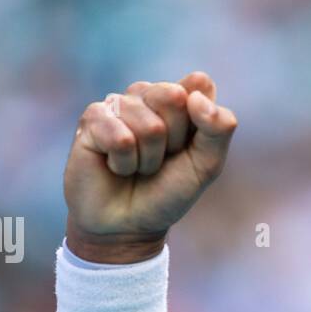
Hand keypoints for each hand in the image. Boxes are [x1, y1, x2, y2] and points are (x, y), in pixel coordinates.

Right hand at [63, 71, 237, 262]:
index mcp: (180, 97)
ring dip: (147, 159)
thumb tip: (195, 96)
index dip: (200, 123)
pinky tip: (116, 167)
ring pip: (148, 125)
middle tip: (160, 160)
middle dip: (172, 141)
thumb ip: (218, 129)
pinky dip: (124, 164)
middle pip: (173, 97)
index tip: (187, 147)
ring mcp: (118, 104)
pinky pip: (120, 138)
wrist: (129, 225)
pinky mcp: (92, 119)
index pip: (200, 86)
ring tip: (138, 167)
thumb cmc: (168, 192)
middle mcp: (148, 94)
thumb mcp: (206, 165)